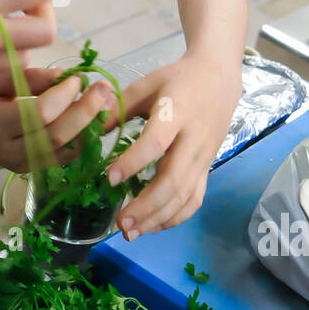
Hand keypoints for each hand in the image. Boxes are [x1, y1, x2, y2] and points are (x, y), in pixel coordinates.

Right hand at [0, 67, 116, 169]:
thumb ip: (30, 78)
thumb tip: (66, 77)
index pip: (39, 114)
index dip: (64, 96)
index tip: (77, 78)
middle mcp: (5, 151)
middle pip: (55, 137)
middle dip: (85, 112)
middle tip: (103, 89)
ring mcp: (17, 165)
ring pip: (63, 153)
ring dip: (88, 129)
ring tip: (103, 104)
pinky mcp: (27, 169)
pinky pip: (60, 158)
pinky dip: (80, 141)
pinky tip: (90, 121)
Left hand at [104, 53, 241, 236]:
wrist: (219, 77)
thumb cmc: (178, 79)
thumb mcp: (148, 84)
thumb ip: (119, 107)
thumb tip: (89, 128)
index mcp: (176, 112)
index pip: (156, 142)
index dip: (134, 162)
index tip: (110, 178)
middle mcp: (194, 139)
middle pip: (173, 179)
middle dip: (146, 206)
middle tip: (120, 222)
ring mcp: (204, 157)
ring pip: (184, 195)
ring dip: (158, 218)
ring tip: (131, 232)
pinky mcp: (208, 167)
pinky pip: (195, 198)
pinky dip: (176, 216)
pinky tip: (155, 226)